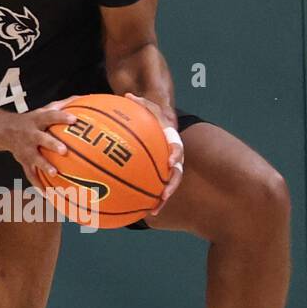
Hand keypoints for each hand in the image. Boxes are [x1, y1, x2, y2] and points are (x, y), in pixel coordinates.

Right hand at [6, 99, 77, 193]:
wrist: (3, 130)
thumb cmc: (31, 120)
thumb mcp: (43, 110)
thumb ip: (63, 106)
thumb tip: (85, 98)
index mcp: (37, 120)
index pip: (50, 116)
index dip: (62, 117)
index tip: (74, 120)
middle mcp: (31, 134)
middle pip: (41, 138)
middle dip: (52, 144)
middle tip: (64, 150)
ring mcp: (26, 149)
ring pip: (34, 158)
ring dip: (44, 165)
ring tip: (55, 173)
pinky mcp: (23, 161)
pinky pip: (30, 174)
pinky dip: (38, 185)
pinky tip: (48, 195)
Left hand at [123, 92, 182, 214]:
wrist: (157, 124)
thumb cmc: (150, 115)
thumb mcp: (148, 107)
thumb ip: (141, 103)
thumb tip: (128, 96)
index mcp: (172, 141)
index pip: (177, 148)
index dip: (175, 155)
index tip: (170, 162)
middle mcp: (173, 156)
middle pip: (176, 173)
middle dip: (171, 186)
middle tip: (164, 195)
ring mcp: (167, 167)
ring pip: (168, 185)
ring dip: (162, 198)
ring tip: (154, 211)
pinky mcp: (158, 174)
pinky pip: (155, 187)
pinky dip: (149, 197)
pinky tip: (139, 209)